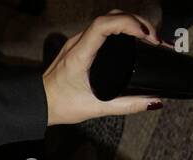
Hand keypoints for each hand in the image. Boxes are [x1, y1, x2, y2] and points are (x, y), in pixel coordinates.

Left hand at [42, 10, 173, 124]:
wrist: (37, 105)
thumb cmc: (59, 106)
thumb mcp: (95, 108)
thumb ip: (126, 105)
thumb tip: (153, 101)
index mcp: (78, 55)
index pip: (103, 25)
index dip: (128, 23)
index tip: (146, 35)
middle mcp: (77, 43)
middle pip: (110, 17)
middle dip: (137, 22)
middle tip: (155, 39)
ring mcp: (77, 42)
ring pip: (107, 20)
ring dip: (129, 23)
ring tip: (148, 37)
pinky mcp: (79, 46)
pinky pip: (102, 29)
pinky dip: (120, 29)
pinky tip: (132, 38)